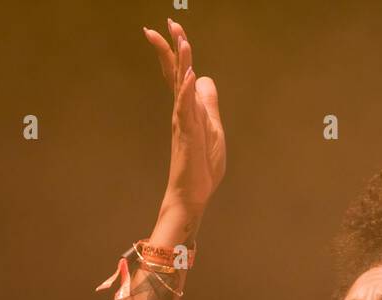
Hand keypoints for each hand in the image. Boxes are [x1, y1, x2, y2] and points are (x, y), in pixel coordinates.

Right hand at [143, 19, 225, 222]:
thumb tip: (205, 78)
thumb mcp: (214, 128)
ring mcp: (184, 120)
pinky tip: (191, 74)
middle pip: (177, 72)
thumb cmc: (201, 165)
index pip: (181, 73)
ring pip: (182, 84)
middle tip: (168, 22)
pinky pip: (187, 108)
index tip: (173, 28)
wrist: (193, 193)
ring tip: (182, 39)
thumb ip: (209, 103)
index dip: (177, 50)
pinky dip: (189, 90)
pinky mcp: (188, 133)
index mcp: (190, 108)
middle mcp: (183, 110)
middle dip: (173, 46)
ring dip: (183, 61)